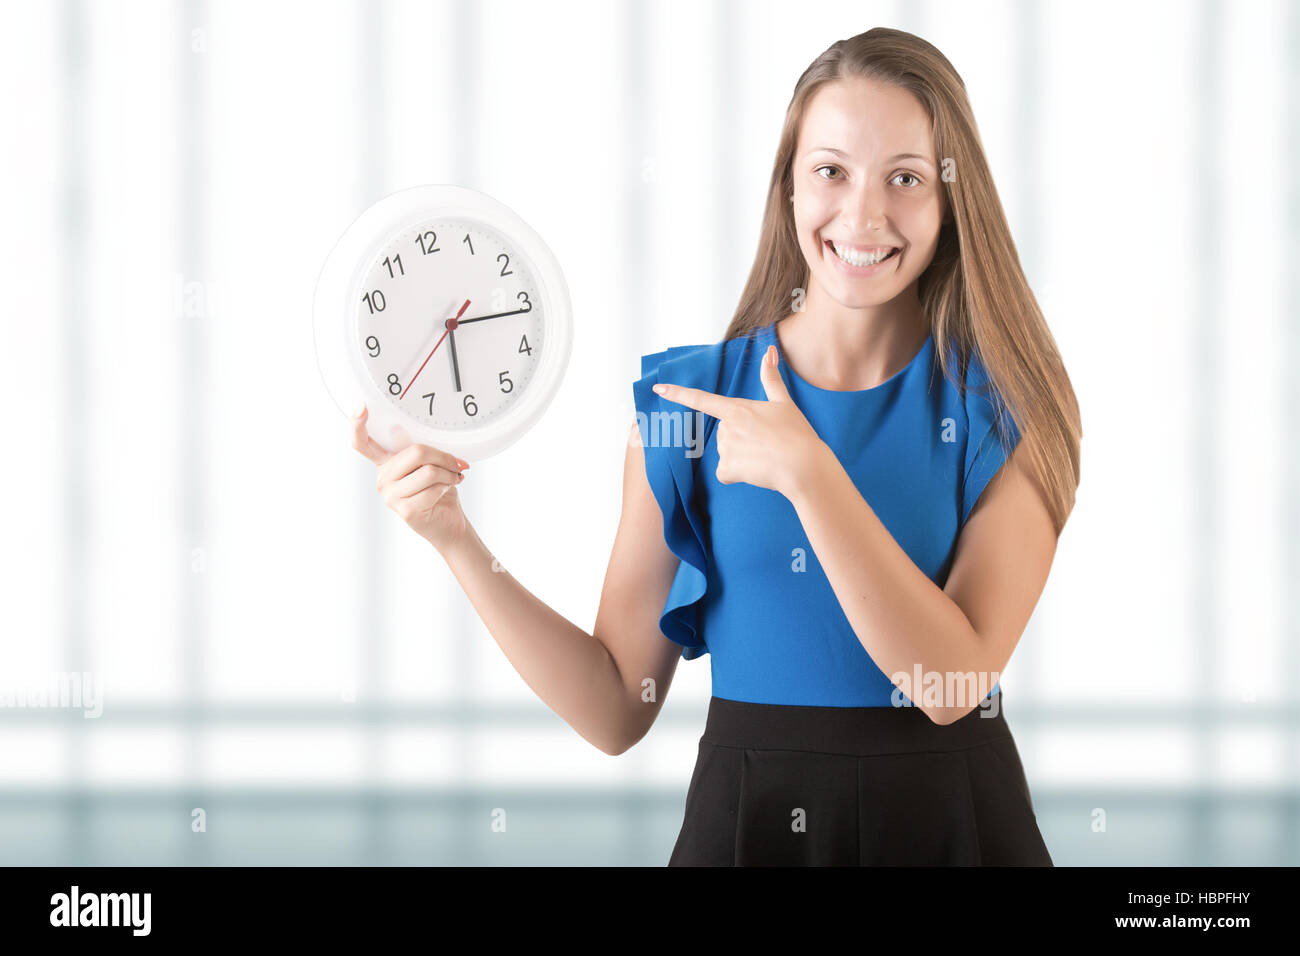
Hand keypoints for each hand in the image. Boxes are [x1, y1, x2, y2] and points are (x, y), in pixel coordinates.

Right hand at [349, 404, 470, 554]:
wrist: (449, 521)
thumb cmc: (438, 489)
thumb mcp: (429, 463)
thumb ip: (420, 449)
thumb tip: (403, 429)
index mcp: (385, 462)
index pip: (362, 442)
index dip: (358, 424)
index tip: (361, 407)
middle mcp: (383, 478)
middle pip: (416, 452)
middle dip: (443, 457)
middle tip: (456, 464)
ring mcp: (391, 495)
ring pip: (429, 471)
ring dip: (449, 474)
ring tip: (453, 478)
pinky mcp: (405, 510)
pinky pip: (433, 489)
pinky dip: (448, 487)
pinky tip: (447, 490)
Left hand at [652, 343, 827, 500]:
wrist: (803, 466)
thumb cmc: (797, 434)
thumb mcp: (784, 403)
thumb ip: (771, 378)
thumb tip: (769, 352)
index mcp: (737, 408)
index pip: (701, 399)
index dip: (678, 393)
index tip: (659, 389)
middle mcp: (727, 427)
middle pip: (725, 434)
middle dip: (741, 441)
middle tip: (766, 443)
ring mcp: (725, 448)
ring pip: (726, 455)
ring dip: (741, 459)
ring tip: (764, 457)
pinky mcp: (727, 468)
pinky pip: (726, 473)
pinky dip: (738, 475)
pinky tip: (756, 471)